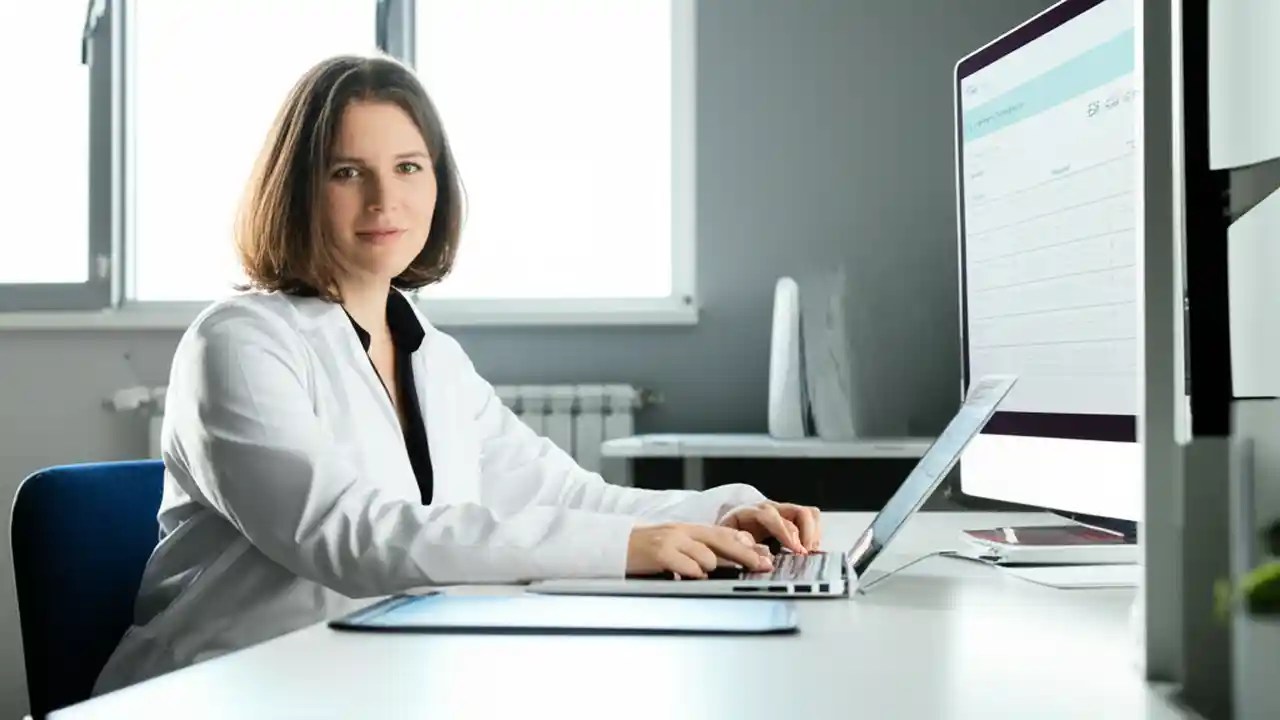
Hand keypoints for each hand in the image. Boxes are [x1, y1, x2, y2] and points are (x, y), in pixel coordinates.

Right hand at [627, 523, 773, 578]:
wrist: (614, 546)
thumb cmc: (646, 550)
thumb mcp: (676, 544)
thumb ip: (701, 548)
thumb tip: (731, 555)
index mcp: (690, 529)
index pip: (726, 533)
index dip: (748, 546)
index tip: (766, 557)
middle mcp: (683, 530)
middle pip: (724, 541)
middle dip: (746, 555)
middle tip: (763, 566)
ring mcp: (672, 540)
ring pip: (708, 555)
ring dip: (710, 568)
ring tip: (699, 573)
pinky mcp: (660, 552)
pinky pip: (688, 565)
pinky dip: (694, 573)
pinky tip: (691, 576)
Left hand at [720, 501, 821, 554]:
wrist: (726, 533)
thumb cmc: (727, 540)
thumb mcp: (727, 545)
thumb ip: (742, 550)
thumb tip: (765, 557)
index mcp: (750, 512)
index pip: (771, 516)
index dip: (785, 532)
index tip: (796, 550)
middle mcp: (770, 509)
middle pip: (798, 511)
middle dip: (806, 534)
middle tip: (804, 555)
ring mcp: (782, 512)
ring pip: (809, 514)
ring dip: (813, 535)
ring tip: (807, 553)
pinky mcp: (792, 519)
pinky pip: (813, 521)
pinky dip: (815, 536)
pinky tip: (807, 550)